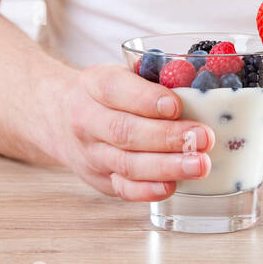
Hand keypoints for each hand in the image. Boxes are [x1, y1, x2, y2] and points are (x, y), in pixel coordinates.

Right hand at [53, 64, 214, 200]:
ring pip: (127, 163)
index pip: (116, 89)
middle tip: (203, 138)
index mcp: (94, 84)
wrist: (59, 118)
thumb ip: (153, 75)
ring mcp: (91, 153)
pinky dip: (148, 191)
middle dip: (167, 137)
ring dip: (167, 166)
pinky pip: (123, 189)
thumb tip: (203, 80)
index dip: (146, 99)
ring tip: (199, 165)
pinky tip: (172, 186)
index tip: (177, 105)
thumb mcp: (120, 72)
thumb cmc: (105, 94)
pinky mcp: (99, 179)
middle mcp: (87, 119)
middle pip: (125, 131)